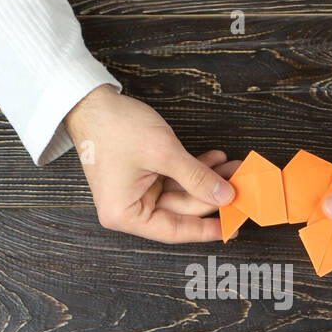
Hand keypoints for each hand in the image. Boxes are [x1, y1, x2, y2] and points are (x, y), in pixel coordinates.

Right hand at [63, 84, 236, 242]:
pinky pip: (174, 179)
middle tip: (241, 186)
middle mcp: (129, 208)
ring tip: (234, 168)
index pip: (174, 230)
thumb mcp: (162, 153)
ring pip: (181, 192)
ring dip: (207, 179)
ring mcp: (136, 192)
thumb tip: (224, 195)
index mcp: (125, 214)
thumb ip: (196, 178)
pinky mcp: (142, 177)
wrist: (90, 102)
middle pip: (180, 210)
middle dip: (212, 195)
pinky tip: (215, 161)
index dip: (206, 229)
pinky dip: (193, 169)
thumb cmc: (113, 128)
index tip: (231, 228)